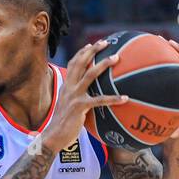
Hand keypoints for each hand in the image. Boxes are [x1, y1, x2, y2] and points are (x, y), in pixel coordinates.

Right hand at [40, 38, 128, 155]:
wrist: (53, 136)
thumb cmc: (62, 124)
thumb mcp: (66, 106)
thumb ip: (75, 98)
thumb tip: (87, 97)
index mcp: (66, 86)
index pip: (73, 63)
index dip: (82, 52)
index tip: (91, 44)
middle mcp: (69, 87)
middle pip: (81, 63)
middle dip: (93, 50)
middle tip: (106, 42)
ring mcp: (74, 96)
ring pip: (90, 75)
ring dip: (104, 64)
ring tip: (117, 57)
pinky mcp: (80, 107)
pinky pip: (99, 100)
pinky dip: (113, 98)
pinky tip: (125, 98)